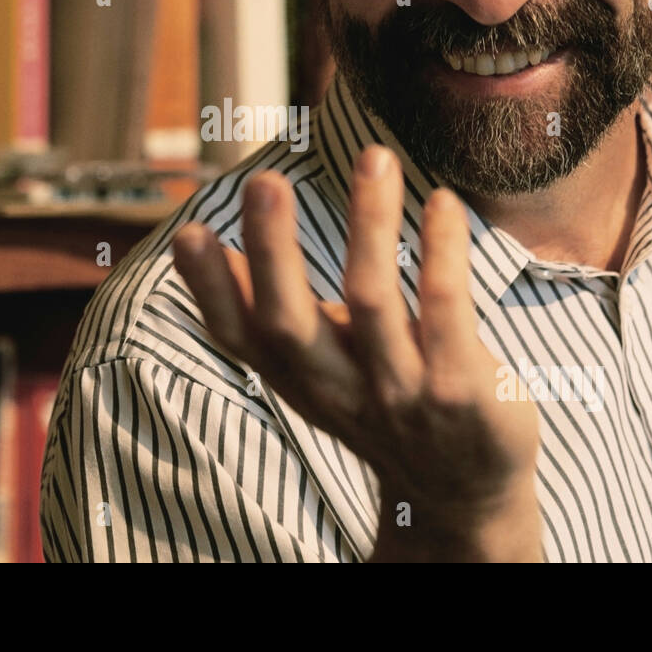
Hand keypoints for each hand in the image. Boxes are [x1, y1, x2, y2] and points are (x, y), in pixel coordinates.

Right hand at [171, 144, 541, 560]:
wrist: (462, 494)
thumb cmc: (379, 405)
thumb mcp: (312, 368)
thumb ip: (261, 310)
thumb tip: (194, 243)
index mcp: (296, 377)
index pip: (239, 336)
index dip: (209, 289)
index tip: (189, 232)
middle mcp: (337, 387)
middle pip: (290, 321)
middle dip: (272, 251)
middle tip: (263, 182)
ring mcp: (398, 392)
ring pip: (373, 300)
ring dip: (369, 224)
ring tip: (374, 157)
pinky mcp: (460, 390)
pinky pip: (447, 312)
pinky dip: (442, 254)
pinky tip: (442, 203)